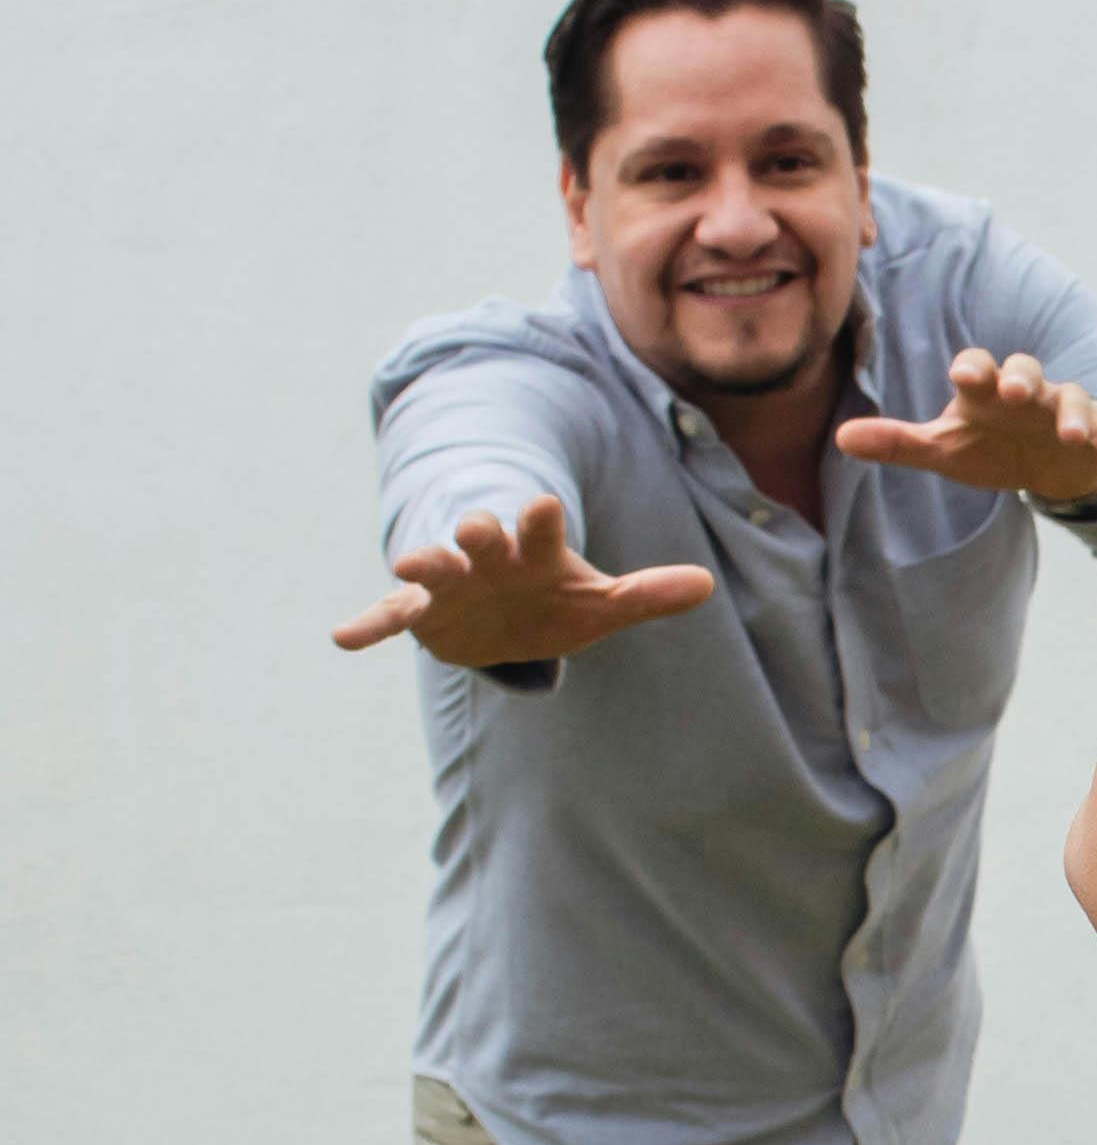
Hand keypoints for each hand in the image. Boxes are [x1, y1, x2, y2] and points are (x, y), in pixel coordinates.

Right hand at [332, 496, 714, 666]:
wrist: (509, 616)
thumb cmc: (557, 602)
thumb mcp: (602, 605)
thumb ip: (646, 595)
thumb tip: (707, 585)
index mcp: (533, 552)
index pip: (540, 531)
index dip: (542, 520)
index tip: (546, 505)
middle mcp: (487, 559)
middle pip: (481, 540)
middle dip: (477, 533)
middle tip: (474, 528)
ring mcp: (451, 584)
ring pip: (433, 568)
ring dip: (422, 562)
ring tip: (407, 561)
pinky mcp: (422, 613)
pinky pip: (391, 618)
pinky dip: (368, 627)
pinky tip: (341, 639)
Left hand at [836, 350, 1096, 505]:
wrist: (1047, 463)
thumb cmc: (990, 445)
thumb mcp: (944, 449)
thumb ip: (898, 443)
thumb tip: (840, 438)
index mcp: (987, 391)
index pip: (978, 367)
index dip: (974, 369)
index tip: (966, 377)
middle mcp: (1028, 393)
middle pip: (1028, 370)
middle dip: (1024, 379)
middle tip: (1016, 393)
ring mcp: (1066, 412)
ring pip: (1074, 399)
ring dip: (1074, 416)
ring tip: (1071, 438)